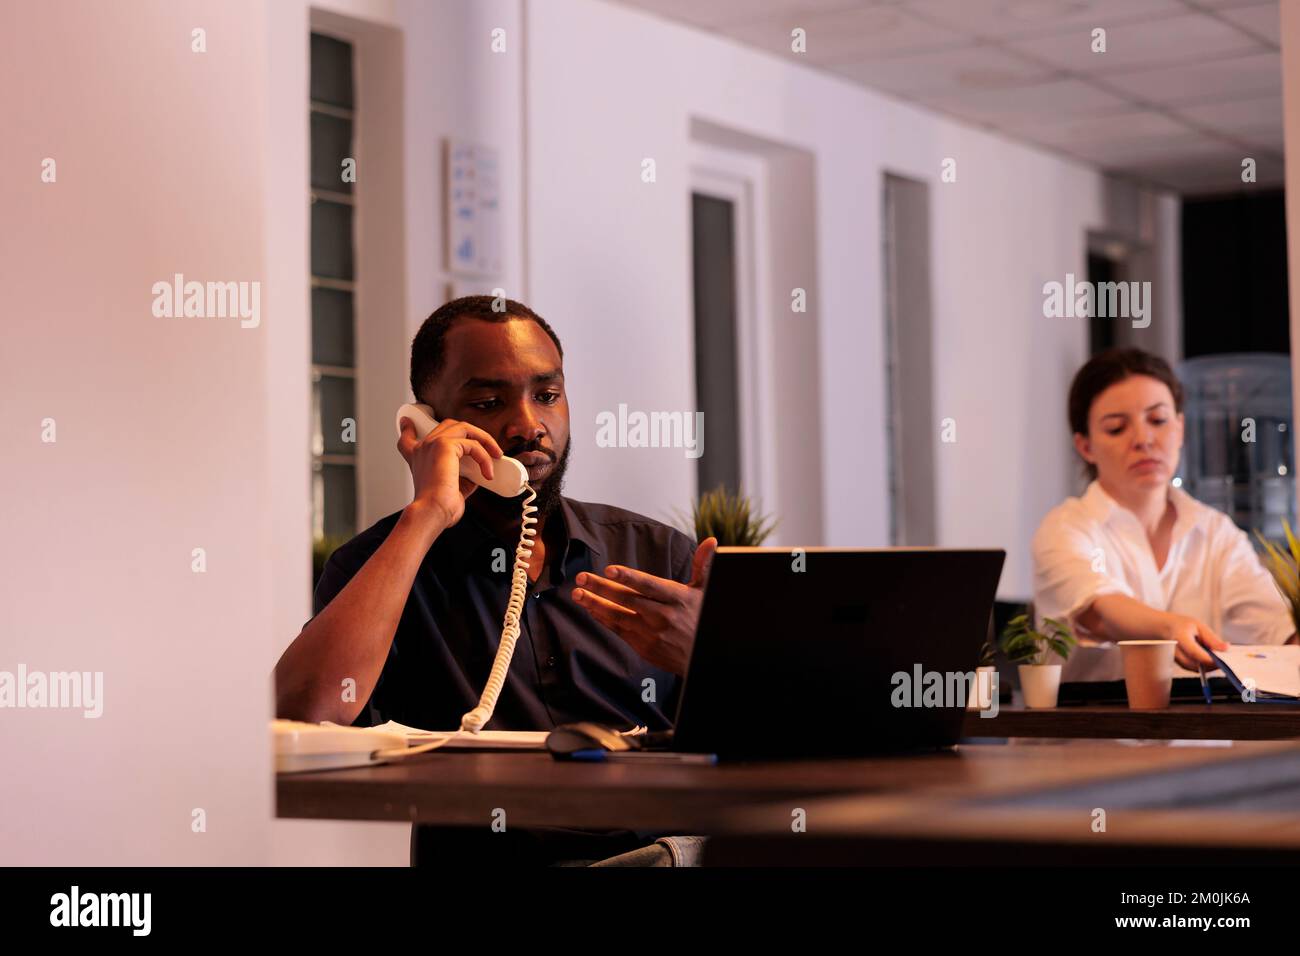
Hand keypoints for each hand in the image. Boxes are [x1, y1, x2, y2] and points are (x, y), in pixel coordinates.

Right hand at [396, 416, 502, 527]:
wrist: (432, 512)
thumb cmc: (438, 507)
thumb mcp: (452, 488)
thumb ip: (462, 476)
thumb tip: (478, 473)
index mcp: (418, 459)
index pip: (408, 438)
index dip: (409, 429)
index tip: (408, 423)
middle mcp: (422, 448)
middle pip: (448, 425)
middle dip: (472, 432)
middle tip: (489, 448)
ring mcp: (432, 444)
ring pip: (464, 428)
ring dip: (484, 440)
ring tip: (496, 455)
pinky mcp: (445, 445)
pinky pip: (473, 445)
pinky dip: (484, 458)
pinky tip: (487, 472)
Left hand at [572, 537, 717, 675]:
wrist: (704, 658)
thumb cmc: (703, 618)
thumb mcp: (707, 591)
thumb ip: (704, 565)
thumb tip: (711, 541)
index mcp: (678, 599)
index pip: (649, 586)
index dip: (628, 578)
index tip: (609, 570)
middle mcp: (663, 616)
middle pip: (627, 600)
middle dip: (601, 588)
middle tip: (581, 577)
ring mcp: (652, 633)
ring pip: (618, 616)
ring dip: (595, 604)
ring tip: (577, 594)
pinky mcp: (644, 647)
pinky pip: (619, 630)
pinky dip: (604, 619)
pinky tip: (591, 609)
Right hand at [1163, 613, 1227, 669]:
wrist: (1164, 628)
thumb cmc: (1181, 625)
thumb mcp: (1198, 626)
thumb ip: (1212, 638)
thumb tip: (1226, 649)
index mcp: (1180, 638)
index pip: (1195, 653)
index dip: (1210, 659)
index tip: (1224, 659)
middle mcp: (1175, 651)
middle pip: (1197, 664)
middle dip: (1213, 663)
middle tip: (1224, 657)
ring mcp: (1176, 660)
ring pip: (1197, 669)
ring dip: (1209, 665)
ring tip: (1215, 655)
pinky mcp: (1180, 665)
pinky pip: (1195, 668)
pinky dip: (1204, 665)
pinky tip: (1208, 657)